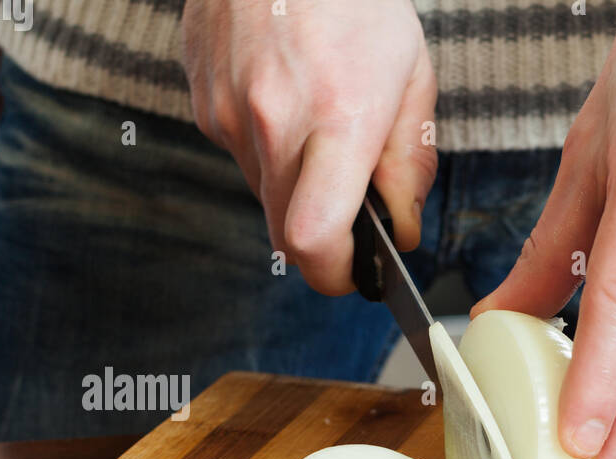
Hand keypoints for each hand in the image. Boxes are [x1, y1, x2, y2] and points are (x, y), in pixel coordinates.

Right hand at [182, 0, 437, 293]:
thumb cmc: (356, 0)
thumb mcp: (412, 76)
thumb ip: (410, 164)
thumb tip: (402, 228)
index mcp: (335, 119)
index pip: (314, 240)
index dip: (336, 274)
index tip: (358, 274)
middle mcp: (272, 123)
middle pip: (286, 235)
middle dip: (322, 242)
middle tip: (352, 216)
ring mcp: (229, 114)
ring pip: (263, 196)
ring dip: (296, 189)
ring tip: (321, 131)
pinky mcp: (204, 102)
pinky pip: (241, 156)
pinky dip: (269, 150)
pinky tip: (288, 103)